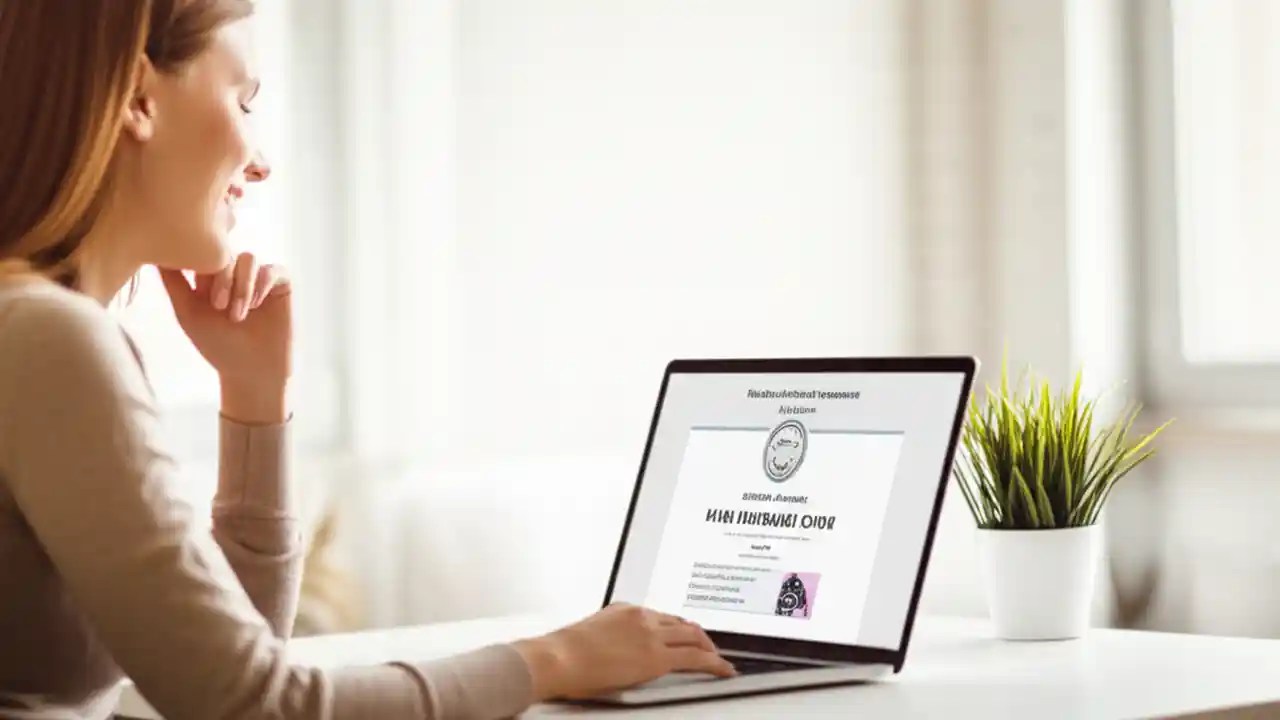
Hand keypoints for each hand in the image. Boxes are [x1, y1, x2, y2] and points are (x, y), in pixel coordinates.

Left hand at [159, 253, 291, 423]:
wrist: (251, 370)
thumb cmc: (218, 344)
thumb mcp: (187, 312)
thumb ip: (174, 282)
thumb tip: (155, 253)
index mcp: (210, 276)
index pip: (203, 252)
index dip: (199, 265)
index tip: (198, 292)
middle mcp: (235, 271)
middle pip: (225, 252)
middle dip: (221, 279)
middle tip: (218, 306)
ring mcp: (258, 276)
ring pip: (248, 259)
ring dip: (241, 286)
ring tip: (237, 314)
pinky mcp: (281, 283)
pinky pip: (271, 270)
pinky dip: (261, 286)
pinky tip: (254, 307)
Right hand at [512, 603, 735, 700]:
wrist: (556, 658)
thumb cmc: (563, 655)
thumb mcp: (590, 636)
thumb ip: (610, 638)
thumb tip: (615, 653)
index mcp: (625, 610)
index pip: (661, 617)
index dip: (678, 628)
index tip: (684, 636)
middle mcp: (642, 616)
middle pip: (682, 624)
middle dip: (699, 637)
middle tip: (709, 648)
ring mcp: (651, 634)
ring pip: (693, 637)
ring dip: (710, 649)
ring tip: (719, 660)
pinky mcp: (656, 656)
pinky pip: (696, 658)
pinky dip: (714, 663)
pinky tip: (723, 670)